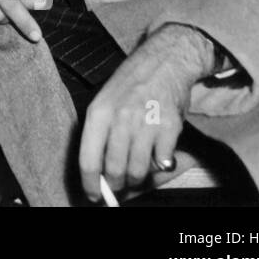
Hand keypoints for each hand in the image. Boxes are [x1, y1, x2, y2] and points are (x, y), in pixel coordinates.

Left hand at [78, 23, 214, 201]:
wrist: (163, 62)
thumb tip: (98, 172)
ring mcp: (145, 124)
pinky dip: (160, 165)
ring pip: (138, 171)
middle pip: (115, 170)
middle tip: (118, 187)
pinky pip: (162, 162)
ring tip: (137, 172)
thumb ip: (100, 133)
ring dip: (138, 178)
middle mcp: (120, 119)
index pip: (89, 159)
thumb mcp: (104, 100)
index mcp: (98, 112)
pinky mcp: (170, 128)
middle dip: (116, 185)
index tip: (93, 196)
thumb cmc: (131, 84)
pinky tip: (158, 155)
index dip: (90, 184)